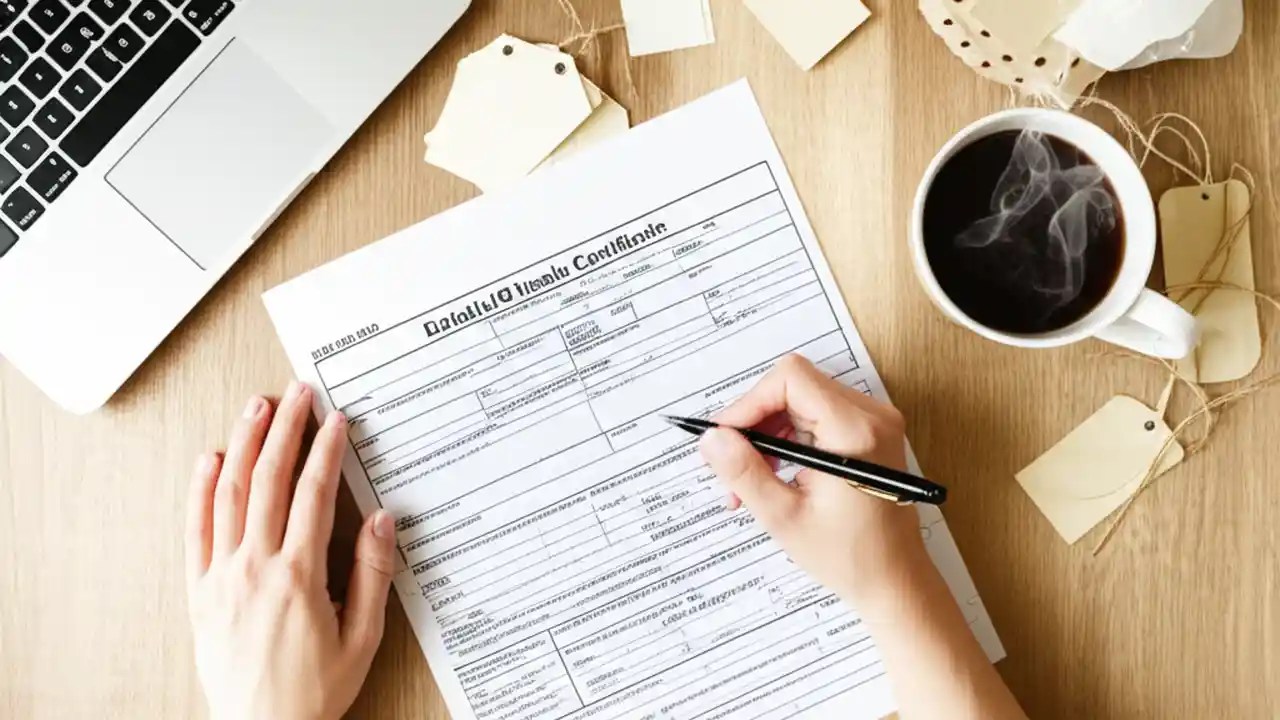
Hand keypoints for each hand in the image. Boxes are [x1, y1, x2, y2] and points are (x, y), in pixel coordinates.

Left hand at [185, 382, 396, 719]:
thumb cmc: (313, 691)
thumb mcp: (362, 638)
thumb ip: (371, 575)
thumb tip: (380, 522)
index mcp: (298, 576)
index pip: (313, 494)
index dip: (325, 451)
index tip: (336, 421)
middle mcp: (254, 568)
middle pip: (268, 480)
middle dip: (285, 430)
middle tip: (297, 395)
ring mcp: (221, 577)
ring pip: (229, 494)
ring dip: (244, 445)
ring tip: (257, 409)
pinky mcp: (199, 592)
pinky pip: (195, 530)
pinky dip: (200, 490)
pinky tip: (209, 461)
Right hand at [698, 355, 926, 612]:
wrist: (896, 581)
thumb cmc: (851, 557)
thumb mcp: (784, 517)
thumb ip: (744, 472)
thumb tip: (712, 439)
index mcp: (854, 432)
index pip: (790, 379)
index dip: (750, 402)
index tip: (727, 436)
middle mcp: (871, 417)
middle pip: (793, 387)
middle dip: (755, 422)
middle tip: (731, 464)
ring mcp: (874, 423)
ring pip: (801, 401)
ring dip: (768, 433)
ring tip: (750, 479)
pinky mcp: (869, 434)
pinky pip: (817, 417)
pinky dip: (788, 439)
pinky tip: (773, 474)